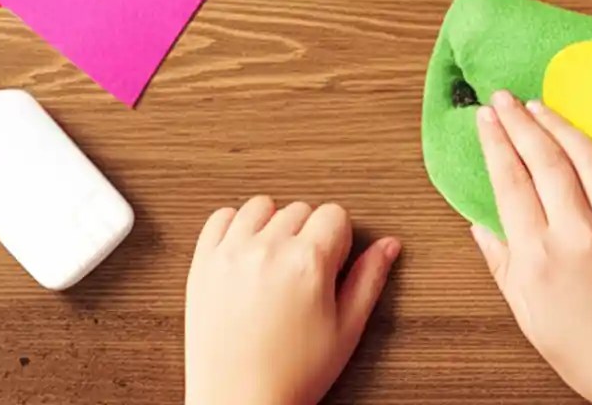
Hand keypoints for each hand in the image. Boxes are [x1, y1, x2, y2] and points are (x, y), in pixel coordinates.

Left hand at [184, 197, 400, 404]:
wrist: (239, 403)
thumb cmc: (293, 374)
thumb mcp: (347, 329)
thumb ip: (369, 279)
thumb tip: (388, 245)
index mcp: (307, 263)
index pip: (334, 214)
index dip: (339, 240)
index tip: (332, 265)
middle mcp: (268, 250)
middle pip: (300, 208)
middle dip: (309, 233)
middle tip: (306, 273)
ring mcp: (231, 254)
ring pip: (262, 206)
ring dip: (274, 223)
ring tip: (277, 259)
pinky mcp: (203, 263)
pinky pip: (221, 218)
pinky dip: (236, 226)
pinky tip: (248, 251)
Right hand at [472, 91, 591, 404]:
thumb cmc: (588, 354)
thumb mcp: (529, 316)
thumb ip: (503, 264)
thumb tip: (481, 225)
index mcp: (540, 258)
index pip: (511, 181)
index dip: (496, 142)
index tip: (486, 117)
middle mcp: (579, 234)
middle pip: (546, 159)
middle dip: (520, 121)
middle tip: (504, 98)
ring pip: (589, 158)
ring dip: (562, 125)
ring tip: (541, 107)